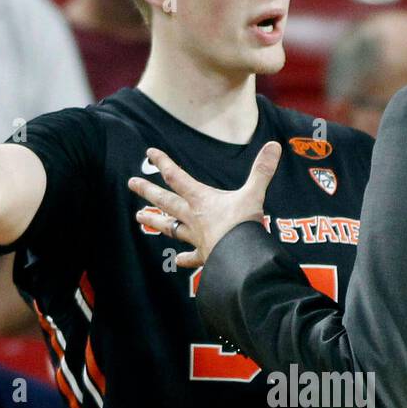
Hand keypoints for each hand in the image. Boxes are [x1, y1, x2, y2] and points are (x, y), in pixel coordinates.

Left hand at [128, 142, 281, 266]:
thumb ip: (262, 171)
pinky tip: (177, 261)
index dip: (163, 163)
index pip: (177, 177)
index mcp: (201, 199)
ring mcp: (196, 237)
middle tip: (131, 184)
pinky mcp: (204, 255)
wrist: (240, 258)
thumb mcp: (253, 194)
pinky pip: (191, 257)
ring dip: (155, 222)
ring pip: (170, 227)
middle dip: (148, 191)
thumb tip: (275, 145)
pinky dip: (184, 259)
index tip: (149, 152)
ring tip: (139, 217)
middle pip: (166, 201)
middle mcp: (193, 217)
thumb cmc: (242, 224)